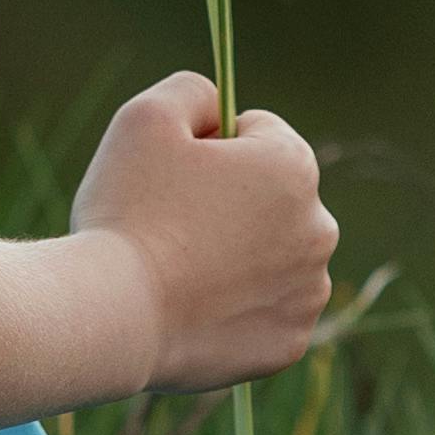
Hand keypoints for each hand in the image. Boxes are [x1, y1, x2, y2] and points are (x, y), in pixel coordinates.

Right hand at [76, 74, 336, 393]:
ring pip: (270, 257)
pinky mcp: (289, 344)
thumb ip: (193, 91)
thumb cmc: (129, 210)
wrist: (115, 315)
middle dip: (229, 203)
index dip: (206, 146)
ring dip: (236, 256)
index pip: (256, 133)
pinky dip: (234, 310)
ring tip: (179, 271)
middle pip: (269, 198)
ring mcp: (308, 293)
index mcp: (294, 166)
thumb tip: (219, 105)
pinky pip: (263, 313)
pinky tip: (193, 309)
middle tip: (169, 225)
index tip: (171, 175)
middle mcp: (319, 228)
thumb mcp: (146, 117)